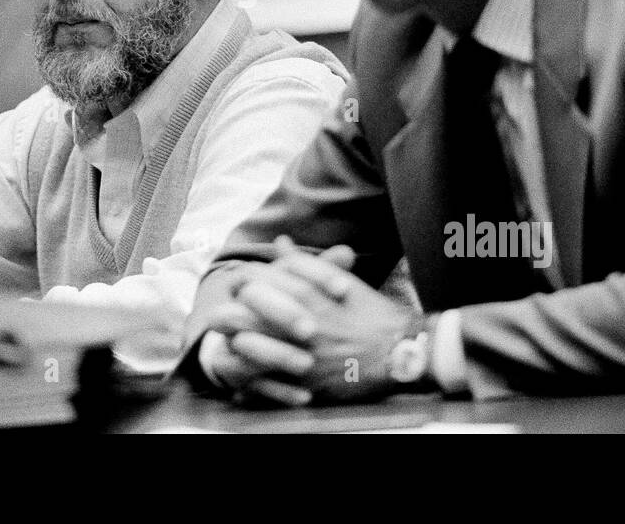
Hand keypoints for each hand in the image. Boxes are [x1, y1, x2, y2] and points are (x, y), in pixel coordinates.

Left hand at [205, 238, 414, 404]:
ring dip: (234, 344)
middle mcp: (299, 320)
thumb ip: (305, 264)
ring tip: (229, 345)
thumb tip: (281, 242)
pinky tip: (238, 380)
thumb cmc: (372, 314)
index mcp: (307, 292)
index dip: (240, 283)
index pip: (253, 280)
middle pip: (243, 312)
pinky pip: (266, 382)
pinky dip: (248, 380)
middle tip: (222, 317)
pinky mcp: (307, 382)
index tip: (238, 288)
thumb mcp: (340, 281)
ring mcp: (302, 353)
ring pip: (248, 347)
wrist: (402, 353)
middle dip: (227, 314)